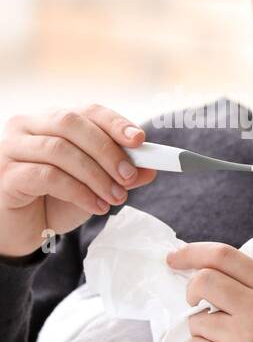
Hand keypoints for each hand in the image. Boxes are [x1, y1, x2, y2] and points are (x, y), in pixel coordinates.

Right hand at [0, 106, 158, 257]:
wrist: (23, 230)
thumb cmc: (55, 200)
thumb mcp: (95, 185)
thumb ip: (120, 174)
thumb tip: (150, 167)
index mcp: (50, 120)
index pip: (86, 111)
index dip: (114, 123)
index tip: (140, 140)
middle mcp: (26, 127)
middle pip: (71, 123)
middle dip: (107, 150)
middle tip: (129, 177)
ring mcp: (11, 148)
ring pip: (60, 150)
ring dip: (96, 175)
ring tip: (116, 198)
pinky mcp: (5, 174)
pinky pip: (47, 176)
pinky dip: (79, 191)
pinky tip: (96, 206)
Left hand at [166, 242, 252, 341]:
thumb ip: (243, 282)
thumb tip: (194, 266)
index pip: (224, 256)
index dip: (192, 252)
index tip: (173, 257)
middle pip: (204, 281)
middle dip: (191, 289)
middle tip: (194, 300)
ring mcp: (243, 336)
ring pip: (195, 319)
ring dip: (200, 327)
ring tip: (222, 336)